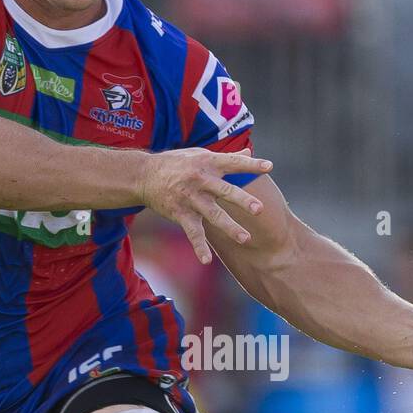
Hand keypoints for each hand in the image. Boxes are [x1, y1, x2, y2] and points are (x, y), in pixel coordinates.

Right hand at [137, 147, 272, 263]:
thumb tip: (249, 152)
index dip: (250, 164)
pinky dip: (199, 247)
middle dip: (242, 200)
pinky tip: (206, 260)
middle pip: (225, 191)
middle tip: (259, 209)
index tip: (269, 166)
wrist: (143, 175)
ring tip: (244, 239)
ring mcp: (190, 198)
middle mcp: (200, 180)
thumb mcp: (199, 155)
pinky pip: (192, 233)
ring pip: (213, 214)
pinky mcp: (180, 214)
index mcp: (208, 163)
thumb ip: (226, 157)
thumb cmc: (177, 163)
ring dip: (229, 227)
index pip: (232, 162)